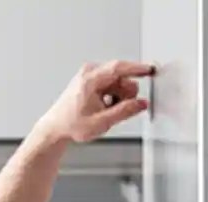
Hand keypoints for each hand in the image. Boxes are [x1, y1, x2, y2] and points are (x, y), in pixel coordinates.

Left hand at [37, 60, 154, 143]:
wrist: (56, 128)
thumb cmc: (71, 125)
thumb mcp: (101, 122)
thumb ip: (125, 111)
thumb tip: (142, 104)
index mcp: (89, 79)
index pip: (118, 68)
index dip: (137, 68)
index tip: (151, 69)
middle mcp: (90, 72)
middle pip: (122, 77)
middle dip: (125, 94)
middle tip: (116, 109)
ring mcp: (90, 75)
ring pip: (119, 82)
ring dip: (119, 97)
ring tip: (105, 111)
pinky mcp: (92, 80)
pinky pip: (112, 85)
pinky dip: (113, 96)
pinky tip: (103, 107)